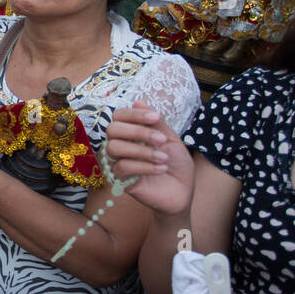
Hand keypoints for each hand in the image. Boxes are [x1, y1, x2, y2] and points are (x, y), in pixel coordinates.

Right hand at [105, 101, 192, 215]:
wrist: (183, 191)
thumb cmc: (175, 164)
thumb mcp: (170, 139)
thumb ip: (155, 123)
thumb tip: (139, 102)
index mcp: (130, 133)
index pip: (119, 116)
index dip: (135, 114)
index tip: (156, 118)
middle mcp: (119, 145)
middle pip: (112, 129)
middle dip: (138, 131)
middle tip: (161, 140)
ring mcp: (117, 163)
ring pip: (114, 148)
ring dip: (142, 150)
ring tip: (163, 158)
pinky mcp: (119, 180)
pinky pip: (122, 168)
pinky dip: (145, 166)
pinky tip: (161, 169)